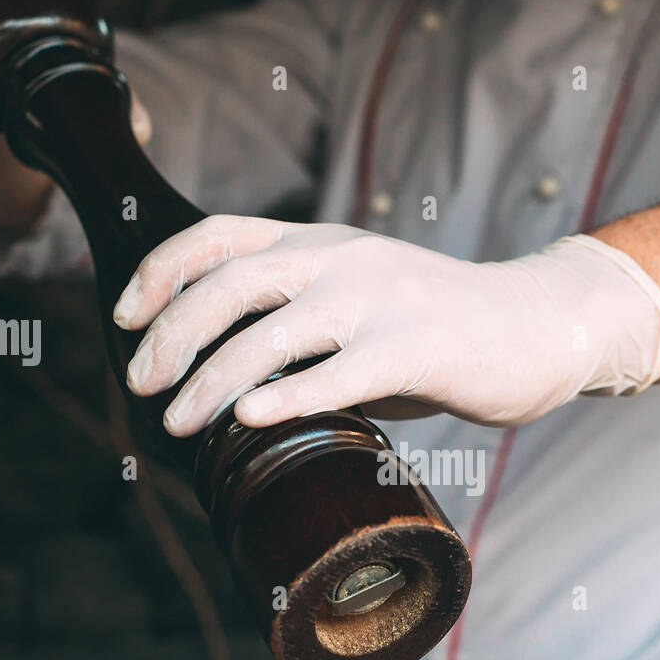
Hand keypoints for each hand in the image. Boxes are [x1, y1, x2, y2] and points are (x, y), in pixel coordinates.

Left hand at [114, 217, 659, 433]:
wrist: (537, 326)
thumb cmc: (438, 328)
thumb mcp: (360, 301)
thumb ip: (301, 323)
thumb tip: (227, 382)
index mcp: (322, 243)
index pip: (221, 237)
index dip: (161, 272)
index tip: (122, 316)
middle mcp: (342, 260)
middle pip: (232, 284)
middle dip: (171, 335)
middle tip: (142, 384)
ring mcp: (380, 301)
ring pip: (273, 335)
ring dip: (212, 380)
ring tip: (178, 422)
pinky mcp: (417, 348)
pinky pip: (339, 373)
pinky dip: (289, 396)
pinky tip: (251, 420)